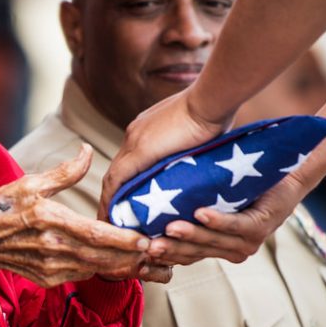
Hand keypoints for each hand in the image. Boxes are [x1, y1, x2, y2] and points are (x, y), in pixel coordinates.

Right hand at [0, 144, 149, 286]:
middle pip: (102, 258)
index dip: (124, 241)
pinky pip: (82, 275)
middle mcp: (52, 249)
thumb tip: (87, 151)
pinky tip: (121, 264)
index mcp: (50, 221)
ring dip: (123, 267)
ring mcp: (49, 268)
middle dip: (133, 258)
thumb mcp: (30, 181)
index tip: (147, 240)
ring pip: (96, 270)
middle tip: (160, 252)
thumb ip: (65, 172)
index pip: (96, 235)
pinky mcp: (47, 279)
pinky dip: (102, 270)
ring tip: (149, 262)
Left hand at [100, 89, 231, 219]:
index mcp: (147, 130)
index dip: (126, 185)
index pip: (129, 163)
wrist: (212, 100)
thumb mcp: (198, 134)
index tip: (128, 204)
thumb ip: (191, 149)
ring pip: (113, 178)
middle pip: (117, 172)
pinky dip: (112, 200)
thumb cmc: (214, 112)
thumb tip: (199, 163)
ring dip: (111, 202)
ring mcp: (134, 141)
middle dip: (115, 197)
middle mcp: (135, 134)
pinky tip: (114, 218)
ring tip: (113, 226)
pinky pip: (117, 180)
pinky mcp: (140, 150)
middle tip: (116, 221)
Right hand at [145, 174, 299, 265]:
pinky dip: (216, 220)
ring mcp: (247, 241)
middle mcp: (231, 249)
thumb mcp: (213, 201)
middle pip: (193, 252)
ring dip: (189, 235)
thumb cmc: (245, 185)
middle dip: (169, 249)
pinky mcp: (260, 226)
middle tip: (145, 245)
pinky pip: (234, 226)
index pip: (184, 256)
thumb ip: (188, 208)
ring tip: (168, 228)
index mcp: (218, 247)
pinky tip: (200, 212)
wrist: (286, 174)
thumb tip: (148, 201)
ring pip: (211, 241)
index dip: (162, 255)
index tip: (138, 248)